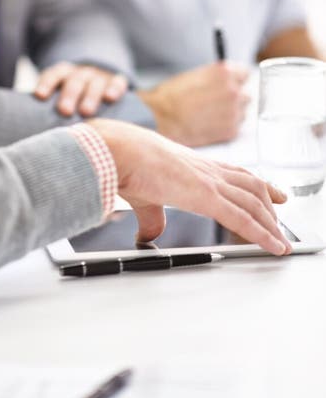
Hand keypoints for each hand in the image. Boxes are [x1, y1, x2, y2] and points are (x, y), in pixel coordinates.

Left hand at [34, 62, 127, 116]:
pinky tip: (111, 97)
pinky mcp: (116, 81)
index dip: (46, 83)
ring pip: (94, 83)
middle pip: (74, 81)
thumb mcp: (59, 100)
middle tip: (64, 111)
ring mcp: (99, 77)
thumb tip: (27, 134)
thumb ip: (46, 113)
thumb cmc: (71, 101)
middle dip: (68, 95)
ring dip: (90, 96)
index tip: (39, 96)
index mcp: (63, 75)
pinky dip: (114, 88)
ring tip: (86, 112)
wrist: (98, 83)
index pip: (53, 74)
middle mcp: (80, 74)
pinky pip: (117, 82)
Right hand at [88, 118, 290, 255]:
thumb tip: (149, 235)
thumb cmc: (123, 163)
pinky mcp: (206, 195)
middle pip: (250, 183)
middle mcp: (205, 169)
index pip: (232, 172)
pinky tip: (274, 245)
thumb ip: (152, 217)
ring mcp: (208, 180)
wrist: (116, 151)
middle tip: (281, 217)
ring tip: (279, 238)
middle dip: (270, 201)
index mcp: (192, 164)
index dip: (254, 182)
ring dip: (270, 220)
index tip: (270, 191)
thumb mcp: (143, 195)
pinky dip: (263, 233)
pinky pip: (243, 218)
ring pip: (253, 199)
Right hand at [139, 62, 249, 146]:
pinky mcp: (231, 131)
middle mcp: (233, 91)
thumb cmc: (172, 96)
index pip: (246, 74)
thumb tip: (230, 80)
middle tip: (216, 102)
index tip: (231, 84)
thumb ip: (217, 77)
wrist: (160, 118)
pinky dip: (226, 126)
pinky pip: (236, 127)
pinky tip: (209, 124)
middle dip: (234, 98)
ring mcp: (234, 112)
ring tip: (210, 114)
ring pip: (242, 112)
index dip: (236, 80)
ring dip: (232, 113)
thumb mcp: (196, 75)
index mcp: (225, 73)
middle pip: (246, 94)